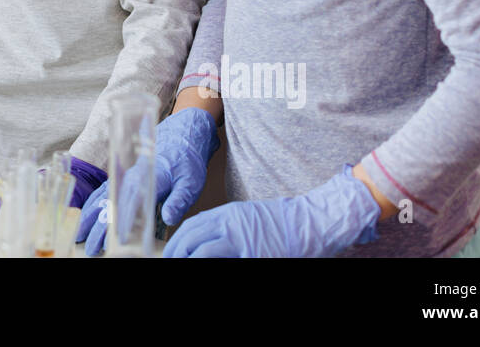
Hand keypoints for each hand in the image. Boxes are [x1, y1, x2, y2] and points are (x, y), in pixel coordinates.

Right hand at [76, 107, 219, 255]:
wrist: (183, 132)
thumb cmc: (188, 158)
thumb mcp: (191, 180)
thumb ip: (179, 199)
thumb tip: (169, 217)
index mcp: (149, 177)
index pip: (133, 202)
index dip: (126, 221)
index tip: (120, 239)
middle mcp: (132, 176)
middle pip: (112, 203)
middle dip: (100, 226)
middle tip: (93, 246)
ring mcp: (126, 176)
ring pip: (103, 197)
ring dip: (90, 216)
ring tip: (81, 234)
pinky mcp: (124, 176)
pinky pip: (104, 191)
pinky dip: (92, 204)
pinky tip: (86, 215)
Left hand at [162, 164, 380, 256]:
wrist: (313, 220)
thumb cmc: (286, 223)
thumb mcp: (251, 219)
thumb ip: (230, 228)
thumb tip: (209, 243)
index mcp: (229, 213)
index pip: (192, 225)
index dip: (177, 240)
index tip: (169, 252)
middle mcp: (230, 222)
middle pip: (190, 236)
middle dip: (174, 251)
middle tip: (166, 262)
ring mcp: (240, 237)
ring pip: (199, 248)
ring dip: (185, 257)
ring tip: (176, 265)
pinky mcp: (251, 252)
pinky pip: (217, 257)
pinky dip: (203, 261)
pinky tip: (196, 265)